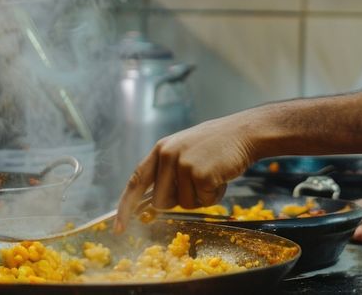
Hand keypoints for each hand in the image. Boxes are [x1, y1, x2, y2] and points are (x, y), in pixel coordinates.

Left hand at [114, 114, 256, 231]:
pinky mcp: (199, 173)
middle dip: (180, 200)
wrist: (243, 133)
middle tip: (198, 182)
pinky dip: (215, 195)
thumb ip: (167, 173)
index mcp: (160, 150)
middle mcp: (167, 155)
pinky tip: (221, 176)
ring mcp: (182, 164)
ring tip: (212, 174)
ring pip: (183, 204)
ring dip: (200, 197)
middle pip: (161, 202)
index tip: (118, 228)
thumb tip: (153, 205)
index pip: (135, 181)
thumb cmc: (216, 145)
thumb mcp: (184, 150)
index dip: (125, 206)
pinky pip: (203, 201)